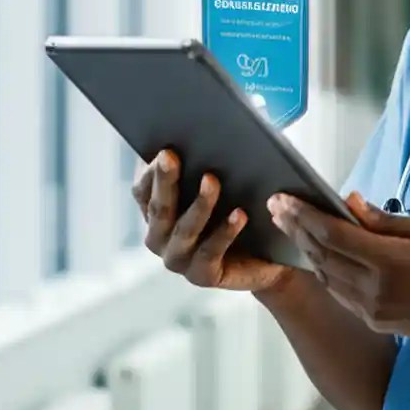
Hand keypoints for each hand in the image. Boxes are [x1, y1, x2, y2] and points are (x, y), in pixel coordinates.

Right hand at [134, 150, 292, 292]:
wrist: (267, 256)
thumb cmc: (238, 209)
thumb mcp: (221, 185)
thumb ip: (204, 166)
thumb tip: (205, 134)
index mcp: (155, 213)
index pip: (142, 190)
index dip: (151, 172)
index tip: (164, 149)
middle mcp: (159, 238)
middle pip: (159, 207)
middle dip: (165, 180)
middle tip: (171, 155)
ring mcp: (178, 260)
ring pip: (184, 229)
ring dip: (199, 204)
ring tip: (212, 180)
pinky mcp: (202, 276)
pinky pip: (211, 251)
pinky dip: (225, 231)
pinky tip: (239, 214)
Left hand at [267, 191, 409, 344]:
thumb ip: (387, 221)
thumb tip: (351, 204)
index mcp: (389, 261)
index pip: (333, 234)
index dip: (304, 214)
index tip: (283, 198)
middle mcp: (374, 289)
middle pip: (321, 254)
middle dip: (296, 228)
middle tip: (276, 207)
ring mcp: (372, 309)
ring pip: (325, 275)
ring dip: (307, 249)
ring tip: (292, 226)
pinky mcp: (375, 321)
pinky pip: (340, 293)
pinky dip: (325, 270)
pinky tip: (319, 254)